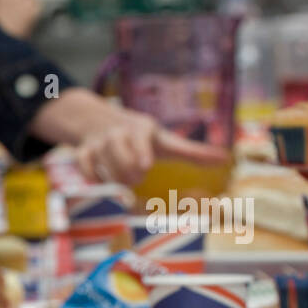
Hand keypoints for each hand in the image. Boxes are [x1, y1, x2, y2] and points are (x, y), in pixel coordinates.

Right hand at [29, 88, 228, 186]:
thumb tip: (225, 159)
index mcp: (141, 129)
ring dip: (113, 177)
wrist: (98, 121)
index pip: (140, 137)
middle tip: (137, 177)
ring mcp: (98, 143)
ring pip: (101, 160)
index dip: (141, 151)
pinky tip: (104, 185)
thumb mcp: (165, 142)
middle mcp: (118, 134)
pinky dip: (93, 179)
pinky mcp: (83, 153)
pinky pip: (84, 167)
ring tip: (123, 184)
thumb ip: (193, 153)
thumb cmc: (141, 138)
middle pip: (118, 151)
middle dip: (127, 169)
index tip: (145, 165)